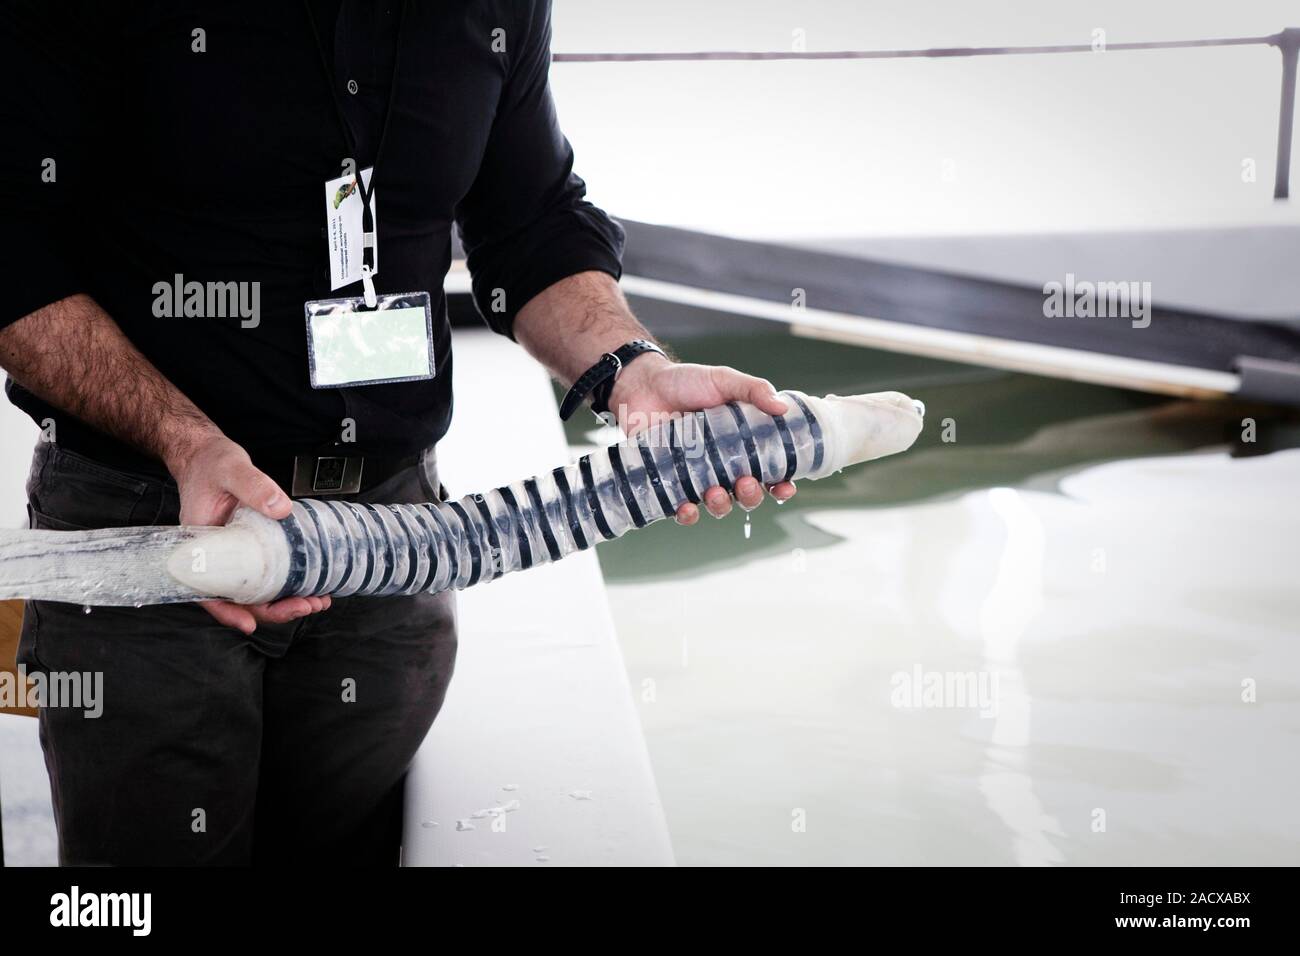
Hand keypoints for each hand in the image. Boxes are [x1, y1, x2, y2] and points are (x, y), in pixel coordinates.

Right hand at [166, 431, 330, 633]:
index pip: (205, 590)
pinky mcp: (247, 549)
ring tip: (316, 601)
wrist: (206, 455)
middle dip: (273, 609)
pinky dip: (285, 583)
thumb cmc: (209, 463)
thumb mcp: (231, 468)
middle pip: (238, 596)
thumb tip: (281, 508)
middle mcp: (213, 556)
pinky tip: (310, 584)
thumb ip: (254, 485)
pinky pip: (264, 573)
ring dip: (283, 601)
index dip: (226, 611)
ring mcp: (232, 555)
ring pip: (254, 590)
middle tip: (307, 606)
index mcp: (197, 544)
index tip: (249, 624)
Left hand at [607, 357, 797, 523]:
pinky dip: (687, 514)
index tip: (785, 487)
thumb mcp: (724, 380)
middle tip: (745, 481)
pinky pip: (682, 508)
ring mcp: (697, 476)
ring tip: (715, 492)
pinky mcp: (671, 482)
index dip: (780, 485)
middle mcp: (723, 465)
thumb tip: (783, 408)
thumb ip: (754, 390)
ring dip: (722, 506)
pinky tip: (687, 508)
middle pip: (746, 494)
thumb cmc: (685, 382)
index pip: (769, 472)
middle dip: (751, 496)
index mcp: (742, 444)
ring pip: (718, 505)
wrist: (643, 385)